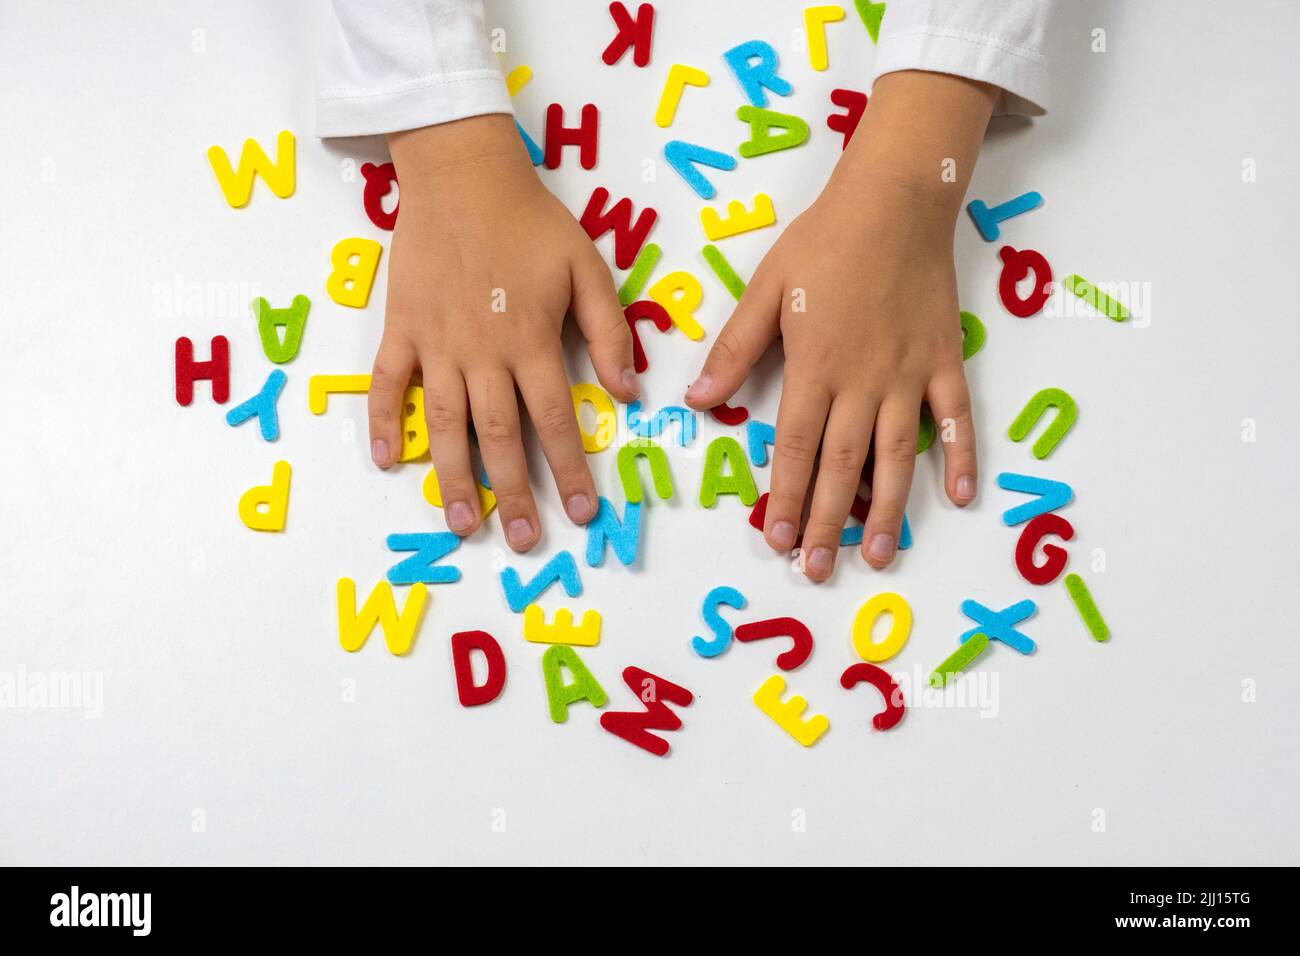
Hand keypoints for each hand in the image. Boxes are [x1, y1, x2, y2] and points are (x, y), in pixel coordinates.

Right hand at [372, 115, 636, 550]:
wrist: (461, 174)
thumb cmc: (530, 221)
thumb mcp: (587, 268)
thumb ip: (608, 333)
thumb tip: (629, 393)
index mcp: (530, 341)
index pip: (554, 421)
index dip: (569, 471)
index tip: (582, 513)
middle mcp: (482, 354)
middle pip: (498, 438)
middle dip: (513, 495)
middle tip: (522, 541)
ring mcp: (436, 345)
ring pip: (444, 425)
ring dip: (453, 479)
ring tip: (461, 525)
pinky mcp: (400, 330)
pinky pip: (387, 384)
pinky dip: (384, 423)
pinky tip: (386, 462)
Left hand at [684, 71, 997, 581]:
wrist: (895, 200)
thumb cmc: (824, 242)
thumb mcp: (767, 290)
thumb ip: (735, 349)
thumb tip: (698, 401)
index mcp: (815, 366)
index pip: (795, 447)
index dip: (785, 497)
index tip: (776, 539)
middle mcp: (863, 381)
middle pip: (841, 465)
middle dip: (827, 522)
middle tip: (817, 569)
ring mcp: (909, 375)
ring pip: (896, 456)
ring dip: (886, 509)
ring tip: (879, 555)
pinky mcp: (945, 360)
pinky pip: (955, 417)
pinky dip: (961, 456)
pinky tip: (960, 498)